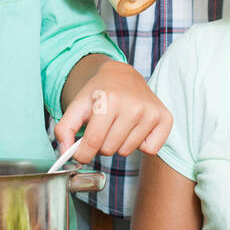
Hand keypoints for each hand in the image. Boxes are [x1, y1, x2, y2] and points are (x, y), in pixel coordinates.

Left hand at [54, 59, 171, 160]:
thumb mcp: (76, 105)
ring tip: (118, 125)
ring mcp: (151, 112)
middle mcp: (132, 105)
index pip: (92, 143)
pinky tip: (135, 128)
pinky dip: (141, 144)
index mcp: (108, 100)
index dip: (83, 153)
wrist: (122, 76)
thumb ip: (64, 129)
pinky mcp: (165, 118)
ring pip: (127, 151)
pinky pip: (150, 150)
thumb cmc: (98, 93)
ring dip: (119, 144)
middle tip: (103, 128)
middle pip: (109, 149)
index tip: (81, 151)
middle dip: (101, 144)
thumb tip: (65, 153)